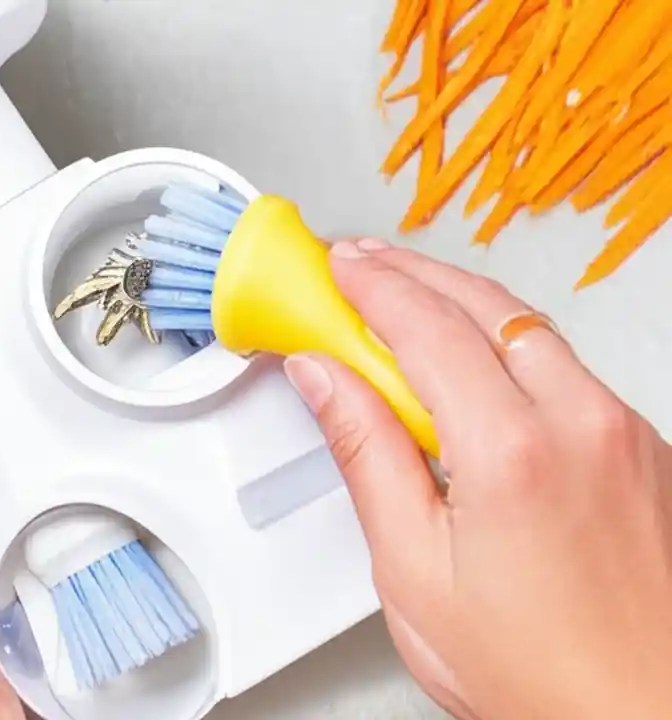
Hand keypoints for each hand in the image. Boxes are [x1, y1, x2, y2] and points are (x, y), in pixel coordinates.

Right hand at [284, 239, 671, 718]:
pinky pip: (564, 364)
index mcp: (513, 452)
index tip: (335, 267)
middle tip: (360, 264)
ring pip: (530, 326)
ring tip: (404, 299)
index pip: (426, 327)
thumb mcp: (413, 569)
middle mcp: (582, 424)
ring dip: (461, 300)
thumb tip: (324, 379)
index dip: (372, 285)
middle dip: (413, 272)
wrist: (641, 719)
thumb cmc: (540, 673)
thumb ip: (365, 454)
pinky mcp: (642, 447)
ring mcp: (622, 431)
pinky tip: (471, 357)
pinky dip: (507, 340)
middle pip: (485, 305)